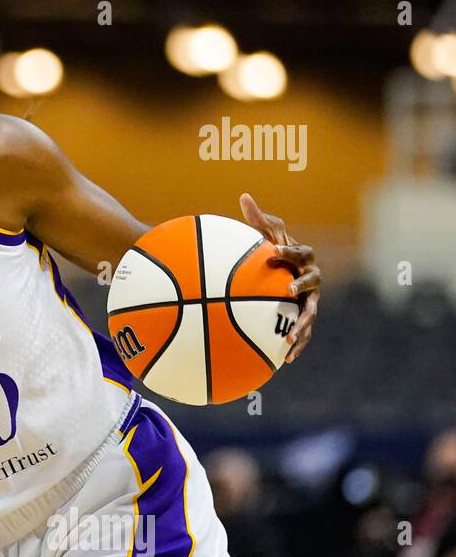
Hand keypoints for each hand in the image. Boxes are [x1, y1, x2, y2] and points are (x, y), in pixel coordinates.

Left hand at [240, 193, 320, 361]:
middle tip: (288, 290)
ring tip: (288, 338)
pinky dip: (296, 345)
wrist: (286, 273)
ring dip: (301, 326)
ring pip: (310, 314)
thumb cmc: (274, 251)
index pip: (300, 252)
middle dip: (301, 286)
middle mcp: (311, 279)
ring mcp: (310, 300)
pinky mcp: (303, 318)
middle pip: (312, 283)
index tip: (272, 252)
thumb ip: (257, 219)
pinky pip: (302, 333)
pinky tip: (284, 360)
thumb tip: (244, 196)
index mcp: (303, 258)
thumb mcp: (266, 234)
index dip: (288, 251)